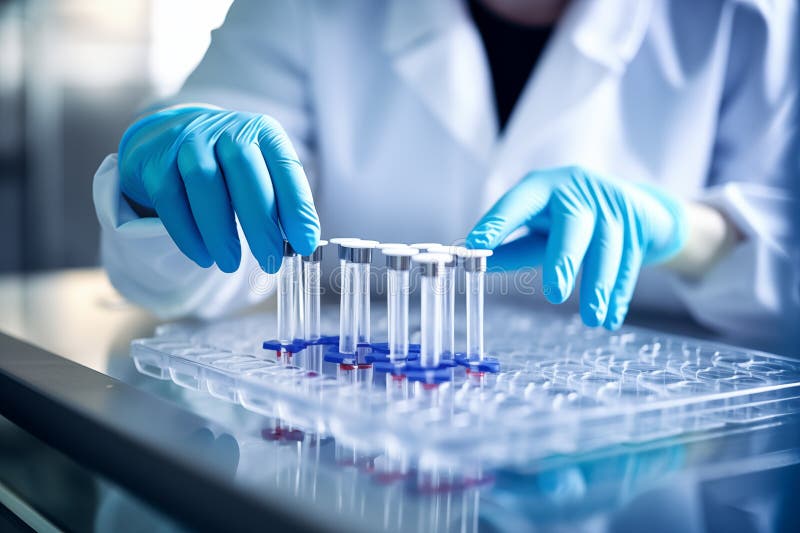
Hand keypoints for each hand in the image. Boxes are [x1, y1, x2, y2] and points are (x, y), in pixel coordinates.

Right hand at [118, 106, 319, 272]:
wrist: (170, 137)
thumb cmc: (228, 165)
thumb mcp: (261, 171)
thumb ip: (281, 201)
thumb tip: (301, 243)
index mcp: (261, 131)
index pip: (285, 167)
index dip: (297, 207)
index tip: (305, 243)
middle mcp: (225, 128)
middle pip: (244, 171)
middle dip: (260, 222)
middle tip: (270, 260)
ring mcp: (186, 140)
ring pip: (203, 183)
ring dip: (220, 231)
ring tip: (231, 264)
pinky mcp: (154, 160)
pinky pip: (169, 199)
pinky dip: (187, 233)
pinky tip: (203, 256)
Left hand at [466, 166, 686, 328]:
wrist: (635, 203)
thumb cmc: (569, 219)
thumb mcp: (539, 228)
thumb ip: (512, 247)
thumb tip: (478, 264)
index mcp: (543, 188)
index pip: (518, 203)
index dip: (498, 223)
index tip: (476, 246)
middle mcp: (578, 189)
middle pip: (573, 223)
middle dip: (564, 259)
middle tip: (554, 294)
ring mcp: (613, 204)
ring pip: (608, 247)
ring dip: (600, 285)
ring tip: (592, 319)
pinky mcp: (640, 223)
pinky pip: (630, 262)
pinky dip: (619, 294)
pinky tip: (610, 318)